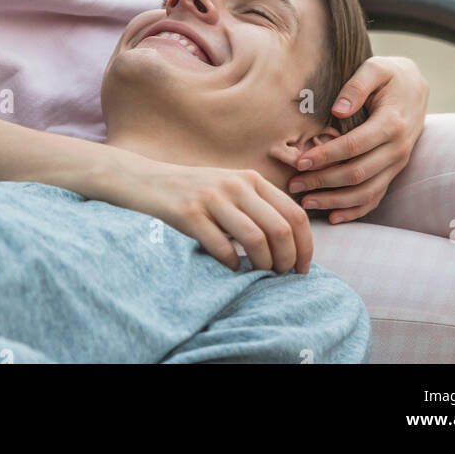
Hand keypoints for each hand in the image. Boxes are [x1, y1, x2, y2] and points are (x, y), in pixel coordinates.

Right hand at [112, 156, 313, 274]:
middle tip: (281, 275)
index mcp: (251, 179)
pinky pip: (222, 247)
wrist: (148, 180)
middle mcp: (236, 185)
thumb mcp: (231, 188)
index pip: (294, 214)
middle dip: (287, 260)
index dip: (305, 245)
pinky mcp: (190, 214)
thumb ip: (258, 206)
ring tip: (259, 274)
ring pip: (256, 240)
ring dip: (263, 265)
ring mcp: (212, 198)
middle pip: (280, 229)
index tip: (302, 268)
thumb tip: (291, 244)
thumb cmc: (196, 191)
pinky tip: (230, 267)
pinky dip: (232, 264)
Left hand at [285, 56, 428, 223]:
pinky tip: (333, 217)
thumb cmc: (391, 75)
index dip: (326, 156)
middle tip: (294, 184)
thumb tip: (338, 109)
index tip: (300, 161)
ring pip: (366, 192)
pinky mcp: (394, 172)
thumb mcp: (376, 68)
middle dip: (323, 181)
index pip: (354, 146)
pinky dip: (355, 210)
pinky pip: (376, 197)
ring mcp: (397, 164)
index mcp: (391, 123)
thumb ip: (357, 85)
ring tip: (306, 202)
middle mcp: (397, 149)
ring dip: (335, 201)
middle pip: (357, 174)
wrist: (417, 87)